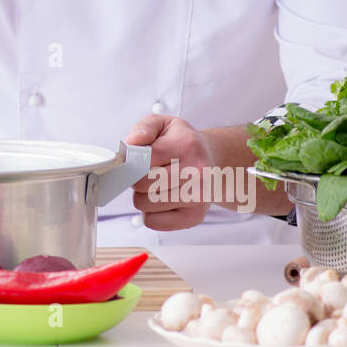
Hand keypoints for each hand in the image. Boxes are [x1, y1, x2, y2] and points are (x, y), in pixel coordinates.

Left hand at [125, 114, 212, 230]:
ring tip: (155, 185)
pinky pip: (153, 222)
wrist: (214, 161)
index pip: (144, 159)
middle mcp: (197, 173)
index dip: (132, 160)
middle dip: (136, 179)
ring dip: (142, 196)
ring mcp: (197, 198)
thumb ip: (144, 128)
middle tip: (145, 173)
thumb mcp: (165, 124)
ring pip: (146, 204)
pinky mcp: (194, 217)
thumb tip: (132, 142)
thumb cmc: (185, 143)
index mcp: (188, 146)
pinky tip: (161, 200)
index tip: (135, 159)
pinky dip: (150, 213)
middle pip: (142, 184)